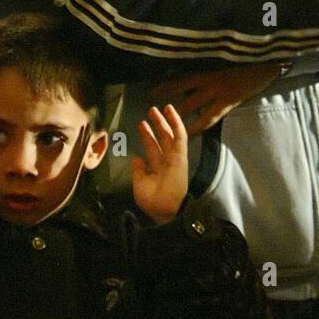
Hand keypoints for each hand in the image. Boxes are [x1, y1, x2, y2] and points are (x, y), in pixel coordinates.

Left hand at [130, 104, 188, 224]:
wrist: (164, 209)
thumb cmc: (152, 200)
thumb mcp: (139, 183)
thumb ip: (138, 170)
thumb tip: (136, 158)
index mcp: (157, 168)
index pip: (152, 148)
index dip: (147, 136)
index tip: (141, 124)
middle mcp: (166, 161)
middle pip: (161, 139)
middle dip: (156, 125)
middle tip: (151, 111)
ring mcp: (174, 158)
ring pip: (170, 135)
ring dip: (164, 121)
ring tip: (157, 109)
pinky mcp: (181, 155)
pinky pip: (180, 136)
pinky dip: (176, 123)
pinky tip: (171, 111)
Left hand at [150, 62, 279, 135]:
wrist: (265, 63)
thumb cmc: (245, 61)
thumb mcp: (224, 62)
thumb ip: (209, 69)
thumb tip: (194, 76)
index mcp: (206, 68)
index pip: (180, 76)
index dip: (165, 83)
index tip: (150, 91)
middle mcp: (207, 78)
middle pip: (181, 88)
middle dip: (165, 98)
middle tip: (149, 108)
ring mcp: (217, 90)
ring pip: (192, 104)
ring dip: (177, 114)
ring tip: (163, 125)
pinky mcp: (228, 101)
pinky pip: (210, 116)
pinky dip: (199, 125)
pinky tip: (190, 133)